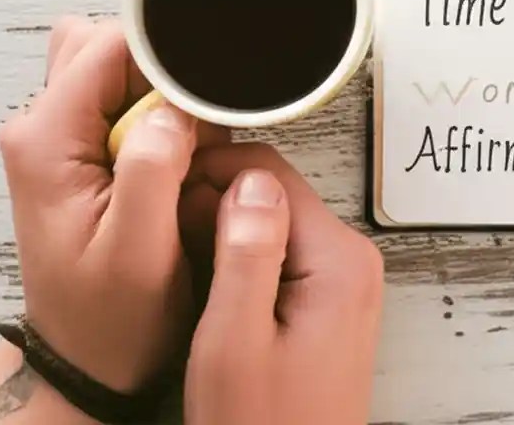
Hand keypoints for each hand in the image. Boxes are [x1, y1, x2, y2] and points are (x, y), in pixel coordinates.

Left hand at [0, 17, 226, 390]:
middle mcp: (43, 131)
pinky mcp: (84, 153)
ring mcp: (61, 140)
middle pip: (106, 44)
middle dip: (164, 70)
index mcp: (46, 143)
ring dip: (164, 93)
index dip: (167, 59)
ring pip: (116, 68)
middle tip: (195, 126)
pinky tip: (181, 161)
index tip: (204, 97)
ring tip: (189, 148)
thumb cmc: (112, 318)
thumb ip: (152, 170)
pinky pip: (126, 102)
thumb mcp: (140, 252)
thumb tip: (173, 107)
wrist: (92, 359)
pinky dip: (163, 116)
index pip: (108, 45)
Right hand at [179, 144, 383, 424]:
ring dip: (221, 233)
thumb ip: (244, 253)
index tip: (161, 193)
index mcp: (339, 259)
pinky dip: (240, 260)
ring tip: (179, 266)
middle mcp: (352, 260)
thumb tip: (247, 182)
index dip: (208, 174)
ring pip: (272, 222)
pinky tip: (207, 289)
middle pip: (273, 194)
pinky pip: (279, 254)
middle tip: (162, 238)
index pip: (269, 173)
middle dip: (213, 204)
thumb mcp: (235, 341)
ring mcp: (343, 280)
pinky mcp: (328, 300)